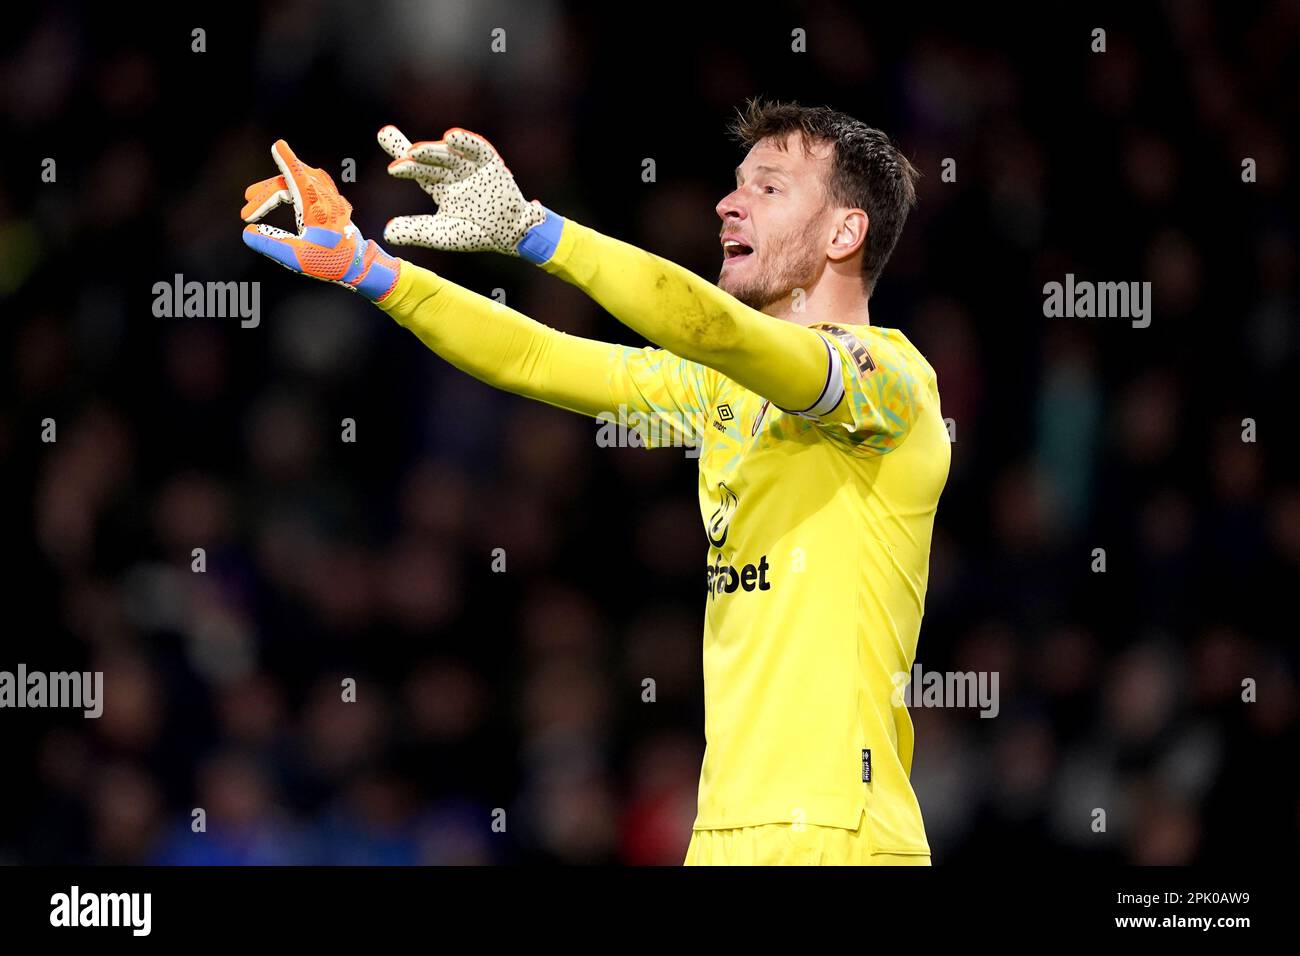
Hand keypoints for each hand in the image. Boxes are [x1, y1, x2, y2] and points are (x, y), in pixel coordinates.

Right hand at [241, 139, 400, 301]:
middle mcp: (326, 198)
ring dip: (279, 188)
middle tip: (246, 212)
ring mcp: (332, 199)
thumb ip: (270, 244)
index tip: (278, 145)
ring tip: (262, 199)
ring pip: (302, 182)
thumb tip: (248, 232)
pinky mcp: (335, 204)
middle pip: (290, 183)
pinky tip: (290, 192)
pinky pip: (314, 185)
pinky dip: (296, 187)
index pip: (297, 176)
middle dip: (266, 194)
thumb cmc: (330, 262)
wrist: (360, 266)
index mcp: (316, 206)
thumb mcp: (296, 257)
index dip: (286, 160)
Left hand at [377, 125, 558, 260]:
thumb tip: (386, 232)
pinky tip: (452, 136)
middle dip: (411, 151)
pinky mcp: (490, 163)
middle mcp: (453, 172)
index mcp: (440, 186)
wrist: (512, 234)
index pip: (418, 171)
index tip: (391, 168)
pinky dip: (466, 142)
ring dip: (433, 151)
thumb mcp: (443, 234)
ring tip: (415, 151)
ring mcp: (471, 166)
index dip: (404, 166)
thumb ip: (417, 231)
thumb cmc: (477, 233)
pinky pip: (477, 149)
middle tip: (388, 138)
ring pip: (449, 155)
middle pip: (429, 158)